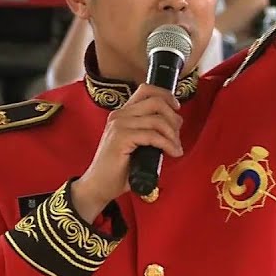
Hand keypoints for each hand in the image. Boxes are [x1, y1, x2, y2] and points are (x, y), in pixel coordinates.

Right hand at [72, 84, 183, 219]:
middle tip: (176, 136)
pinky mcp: (121, 138)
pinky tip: (172, 153)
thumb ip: (149, 130)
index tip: (176, 109)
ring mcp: (119, 125)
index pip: (146, 90)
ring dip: (173, 135)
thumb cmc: (119, 168)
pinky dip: (167, 144)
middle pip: (156, 101)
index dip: (166, 95)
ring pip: (157, 119)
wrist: (99, 185)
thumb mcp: (136, 143)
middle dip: (174, 118)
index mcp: (122, 114)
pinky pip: (153, 135)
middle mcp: (119, 115)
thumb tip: (173, 125)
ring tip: (175, 148)